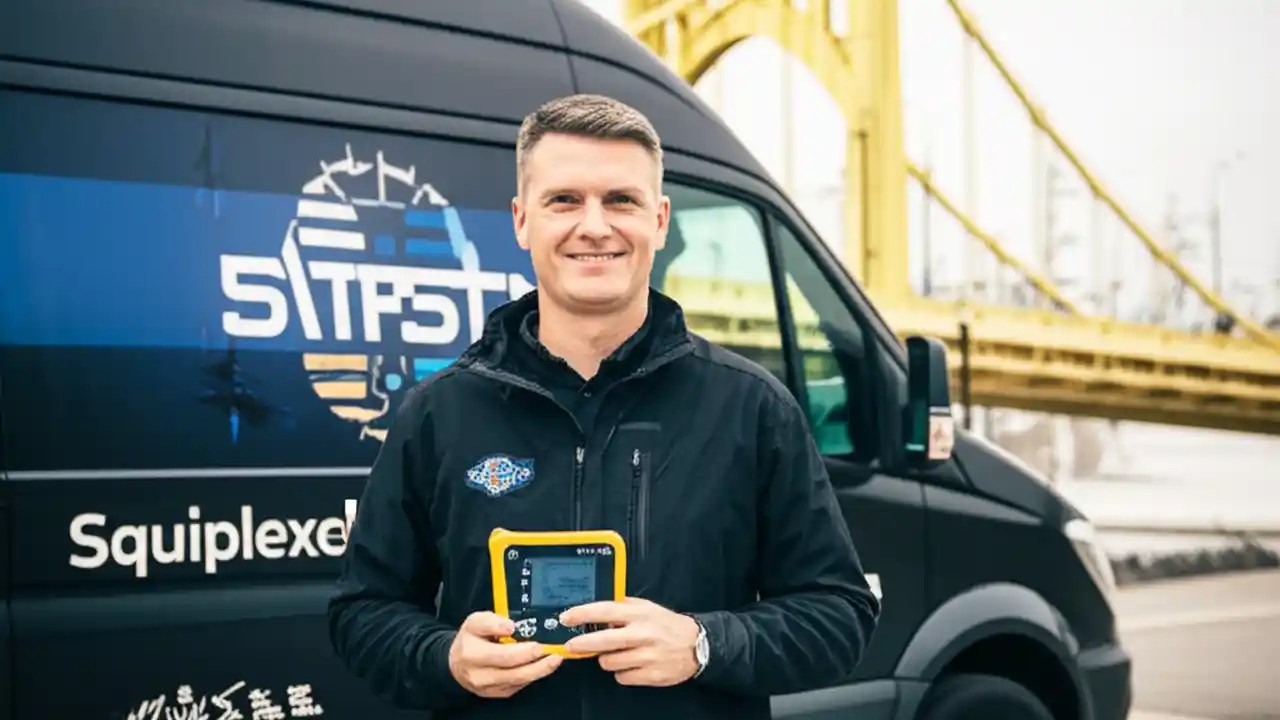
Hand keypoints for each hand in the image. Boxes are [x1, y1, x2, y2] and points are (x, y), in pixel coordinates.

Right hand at [448, 612, 562, 698]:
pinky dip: (532, 675)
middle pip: (515, 673)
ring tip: (554, 659)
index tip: (538, 644)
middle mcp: (480, 675)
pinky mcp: (498, 693)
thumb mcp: (475, 621)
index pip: (502, 656)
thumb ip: (492, 621)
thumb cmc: (469, 640)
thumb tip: (510, 626)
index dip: (524, 651)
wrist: (457, 663)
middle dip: (538, 663)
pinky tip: (541, 665)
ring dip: (540, 671)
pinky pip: (519, 685)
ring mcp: (489, 687)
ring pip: (519, 681)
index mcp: (472, 654)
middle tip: (554, 653)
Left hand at [559, 597, 700, 685]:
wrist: (697, 646)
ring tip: (620, 653)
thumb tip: (595, 608)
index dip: (582, 614)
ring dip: (608, 659)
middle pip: (601, 641)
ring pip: (608, 662)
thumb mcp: (647, 608)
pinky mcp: (650, 675)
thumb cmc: (668, 626)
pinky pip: (622, 677)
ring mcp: (646, 656)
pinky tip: (633, 664)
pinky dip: (623, 672)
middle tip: (571, 645)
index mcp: (639, 614)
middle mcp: (642, 634)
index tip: (566, 618)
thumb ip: (623, 606)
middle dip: (581, 645)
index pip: (605, 611)